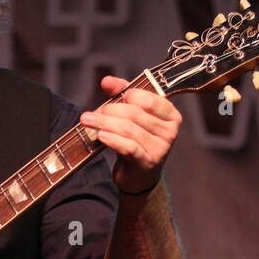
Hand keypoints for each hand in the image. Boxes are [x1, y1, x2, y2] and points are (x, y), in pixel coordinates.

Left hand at [80, 75, 181, 194]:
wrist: (139, 177)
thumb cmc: (137, 142)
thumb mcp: (133, 117)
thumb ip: (122, 94)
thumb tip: (107, 81)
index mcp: (171, 116)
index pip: (150, 99)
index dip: (129, 94)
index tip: (112, 97)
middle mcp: (170, 132)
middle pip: (135, 113)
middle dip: (110, 110)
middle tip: (92, 114)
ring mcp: (160, 148)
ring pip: (128, 129)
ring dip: (104, 123)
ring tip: (87, 121)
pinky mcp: (147, 162)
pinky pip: (128, 147)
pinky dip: (112, 139)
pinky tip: (100, 136)